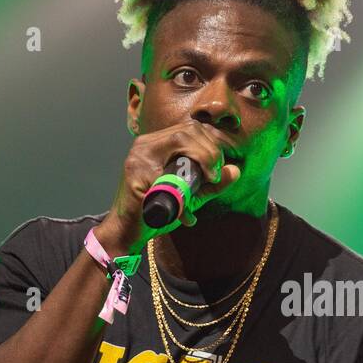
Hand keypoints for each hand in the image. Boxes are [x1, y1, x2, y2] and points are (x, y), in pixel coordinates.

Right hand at [100, 120, 243, 252]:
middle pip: (188, 130)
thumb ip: (212, 184)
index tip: (218, 168)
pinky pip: (168, 177)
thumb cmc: (158, 213)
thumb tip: (235, 170)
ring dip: (202, 159)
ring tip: (208, 182)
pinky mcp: (135, 176)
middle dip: (211, 151)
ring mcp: (138, 157)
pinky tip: (186, 215)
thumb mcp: (192, 196)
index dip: (212, 144)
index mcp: (158, 144)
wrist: (127, 233)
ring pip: (180, 139)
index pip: (191, 129)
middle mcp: (146, 144)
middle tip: (215, 176)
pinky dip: (182, 196)